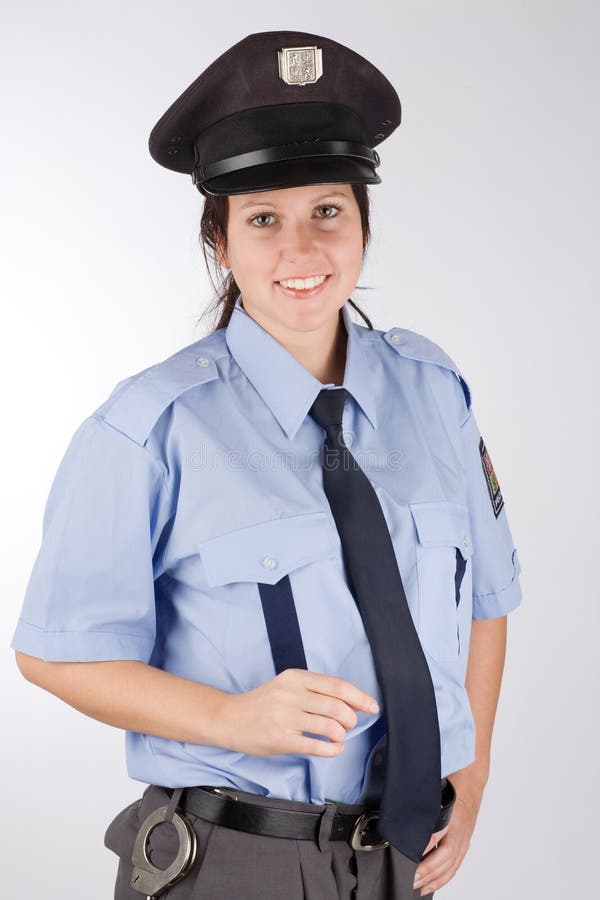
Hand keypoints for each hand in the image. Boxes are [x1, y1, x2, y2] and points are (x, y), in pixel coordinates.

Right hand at [218, 668, 379, 756]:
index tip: (372, 706)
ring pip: (330, 726)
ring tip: (337, 736)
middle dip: (351, 719)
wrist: (229, 718)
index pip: (337, 685)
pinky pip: (317, 746)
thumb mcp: (286, 685)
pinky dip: (332, 749)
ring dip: (341, 734)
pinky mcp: (281, 739)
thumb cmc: (262, 703)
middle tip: (349, 724)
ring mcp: (285, 717)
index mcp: (295, 677)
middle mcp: (291, 694)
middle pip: (338, 706)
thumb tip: (350, 701)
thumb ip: (313, 690)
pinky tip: (333, 748)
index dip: (359, 697)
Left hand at [412, 780, 482, 896]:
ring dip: (433, 879)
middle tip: (411, 878)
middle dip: (427, 871)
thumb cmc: (451, 787)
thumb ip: (421, 807)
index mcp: (451, 817)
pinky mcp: (464, 846)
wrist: (470, 785)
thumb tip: (402, 819)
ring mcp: (463, 841)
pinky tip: (430, 885)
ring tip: (417, 886)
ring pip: (450, 865)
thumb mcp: (434, 793)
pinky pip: (454, 867)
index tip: (409, 857)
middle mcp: (458, 832)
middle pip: (444, 857)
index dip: (423, 849)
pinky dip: (443, 879)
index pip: (436, 836)